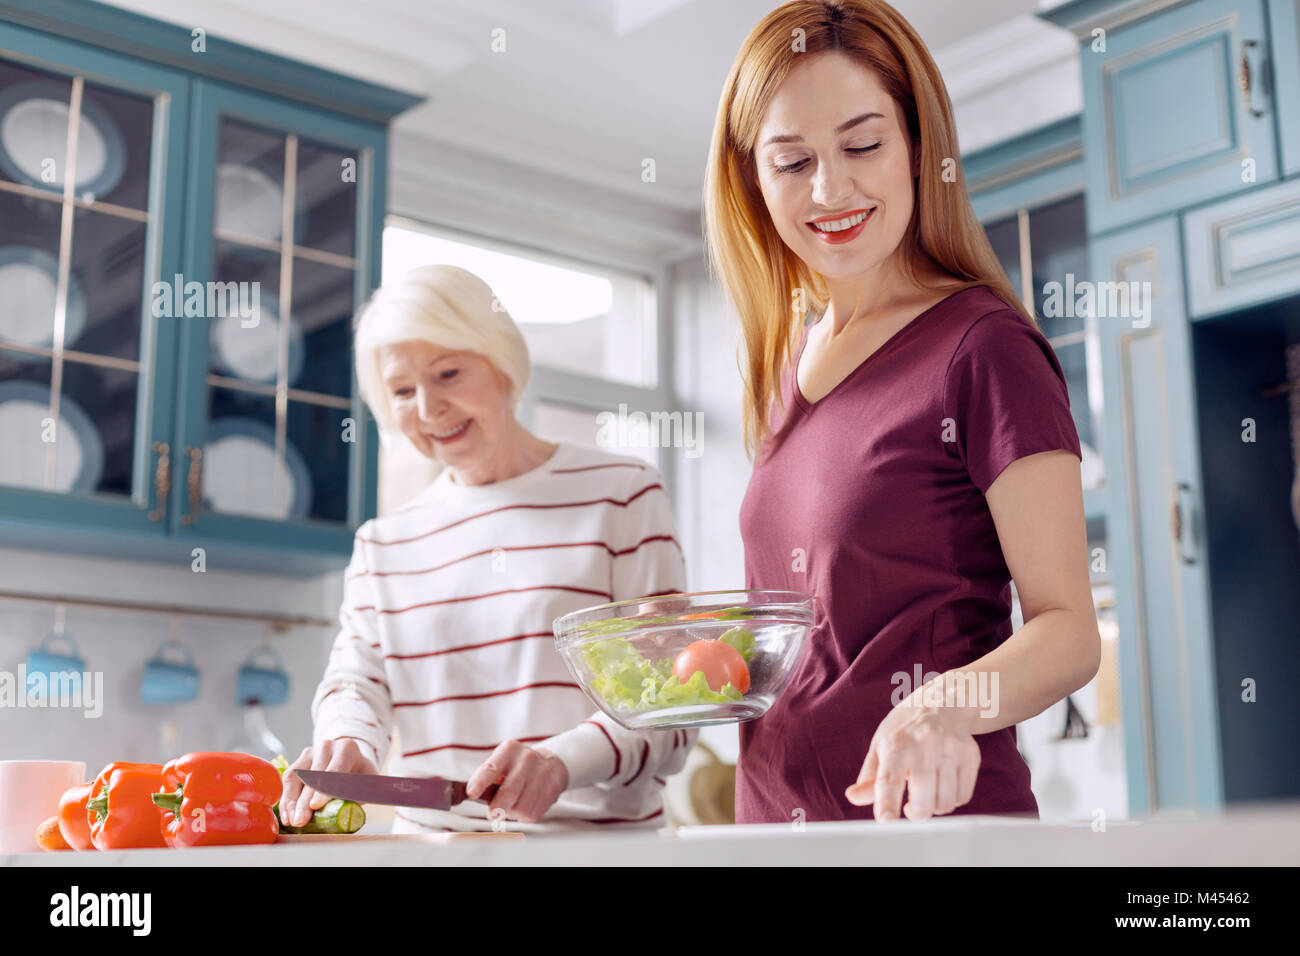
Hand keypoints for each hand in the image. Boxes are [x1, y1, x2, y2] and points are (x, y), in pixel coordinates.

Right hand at [280, 739, 377, 827]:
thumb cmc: (359, 774)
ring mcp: (310, 753)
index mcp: (347, 749)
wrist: (349, 759)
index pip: (335, 770)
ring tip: (292, 821)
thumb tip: (345, 813)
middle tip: (301, 821)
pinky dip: (286, 800)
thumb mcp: (367, 782)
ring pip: (296, 777)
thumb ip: (357, 795)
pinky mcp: (298, 761)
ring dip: (292, 802)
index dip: (324, 789)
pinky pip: (288, 780)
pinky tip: (287, 815)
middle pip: (312, 776)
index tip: (315, 806)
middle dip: (305, 801)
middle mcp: (327, 747)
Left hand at [466, 740, 568, 823]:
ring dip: (512, 813)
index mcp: (509, 751)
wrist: (551, 764)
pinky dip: (524, 816)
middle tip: (493, 813)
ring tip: (511, 805)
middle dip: (497, 808)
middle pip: (509, 792)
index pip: (492, 767)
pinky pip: (532, 813)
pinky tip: (524, 805)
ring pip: (521, 807)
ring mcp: (542, 774)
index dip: (481, 781)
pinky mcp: (552, 789)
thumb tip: (472, 794)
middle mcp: (527, 759)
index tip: (472, 793)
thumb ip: (486, 776)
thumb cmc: (518, 766)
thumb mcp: (501, 762)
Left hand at [844, 695, 979, 821]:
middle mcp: (926, 744)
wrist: (942, 703)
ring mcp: (952, 749)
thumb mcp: (880, 746)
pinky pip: (963, 797)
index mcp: (897, 743)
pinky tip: (944, 784)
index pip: (890, 778)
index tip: (885, 819)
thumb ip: (869, 776)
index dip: (887, 801)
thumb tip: (853, 796)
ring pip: (945, 804)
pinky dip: (952, 799)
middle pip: (924, 802)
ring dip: (934, 807)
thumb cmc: (905, 730)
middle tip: (910, 807)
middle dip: (916, 814)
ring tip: (927, 791)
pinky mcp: (971, 755)